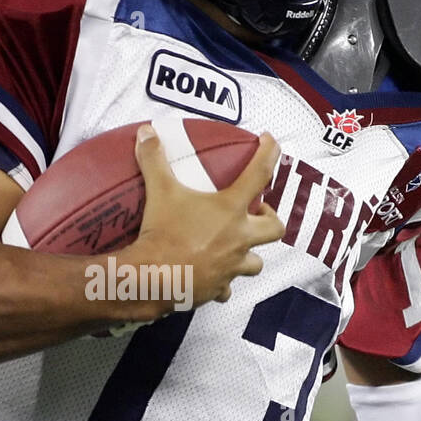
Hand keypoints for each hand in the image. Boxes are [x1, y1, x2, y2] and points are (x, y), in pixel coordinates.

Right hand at [127, 124, 284, 308]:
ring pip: (256, 263)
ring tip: (235, 247)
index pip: (259, 174)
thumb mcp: (159, 191)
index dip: (269, 153)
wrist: (153, 278)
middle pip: (275, 228)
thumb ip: (154, 160)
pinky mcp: (218, 288)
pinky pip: (227, 288)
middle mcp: (239, 238)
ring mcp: (231, 266)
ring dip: (249, 254)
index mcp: (231, 210)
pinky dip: (223, 282)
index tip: (270, 141)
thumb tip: (146, 133)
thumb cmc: (162, 232)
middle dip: (270, 219)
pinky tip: (212, 277)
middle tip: (255, 212)